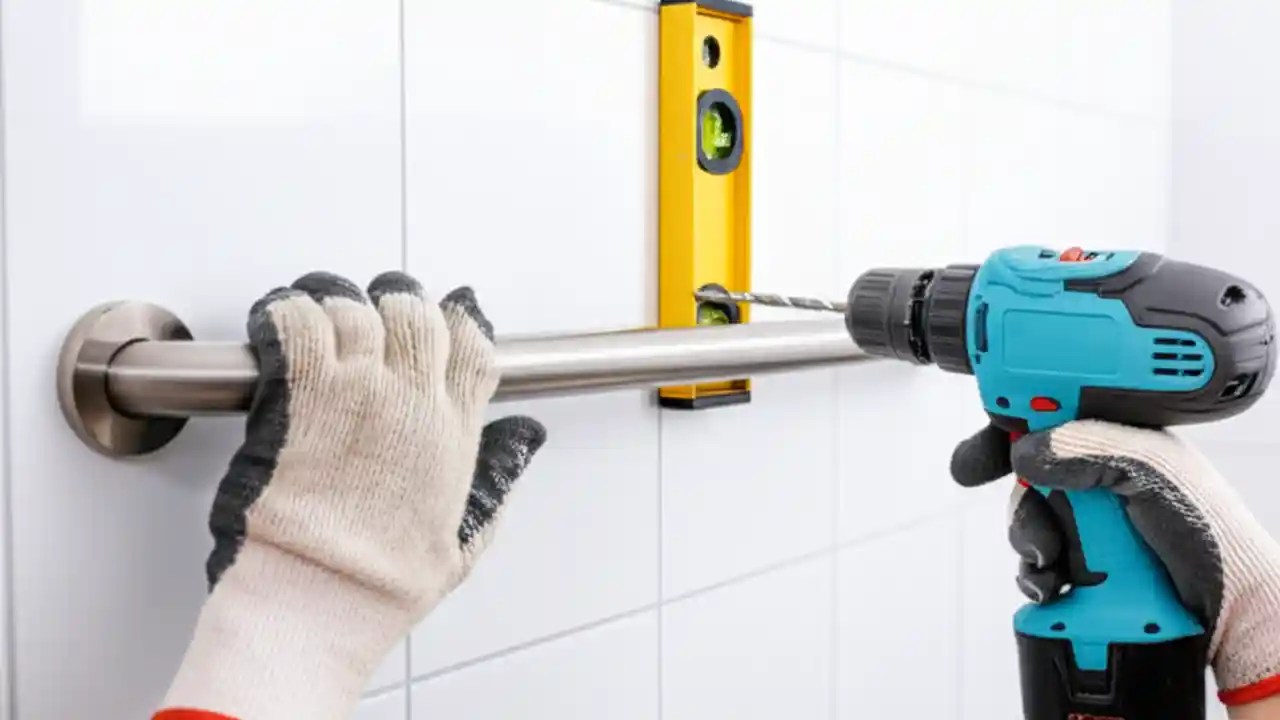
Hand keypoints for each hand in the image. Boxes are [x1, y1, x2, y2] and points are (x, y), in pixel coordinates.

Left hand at [159, 271, 545, 719]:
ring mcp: (357, 390)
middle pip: (414, 313)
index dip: (455, 322)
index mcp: (456, 433)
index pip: (472, 344)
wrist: (313, 600)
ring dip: (334, 308)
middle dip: (392, 307)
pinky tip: (278, 326)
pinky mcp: (300, 391)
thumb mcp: (465, 541)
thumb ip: (498, 478)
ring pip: (355, 308)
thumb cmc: (379, 586)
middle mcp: (413, 401)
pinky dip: (286, 313)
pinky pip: (298, 319)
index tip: (439, 321)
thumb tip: (526, 437)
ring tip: (316, 322)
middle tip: (369, 319)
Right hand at [951, 419, 1279, 708]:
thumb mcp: (1154, 471)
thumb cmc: (1211, 533)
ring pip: (1026, 526)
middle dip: (1020, 503)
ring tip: (1055, 560)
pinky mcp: (1080, 571)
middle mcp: (1096, 485)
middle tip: (1025, 519)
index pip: (1046, 419)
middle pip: (1025, 479)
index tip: (981, 450)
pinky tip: (1054, 583)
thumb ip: (1091, 448)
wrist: (1230, 610)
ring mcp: (1087, 529)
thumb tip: (1028, 449)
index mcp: (1112, 444)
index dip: (1005, 429)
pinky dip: (1036, 578)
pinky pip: (1034, 569)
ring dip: (1029, 543)